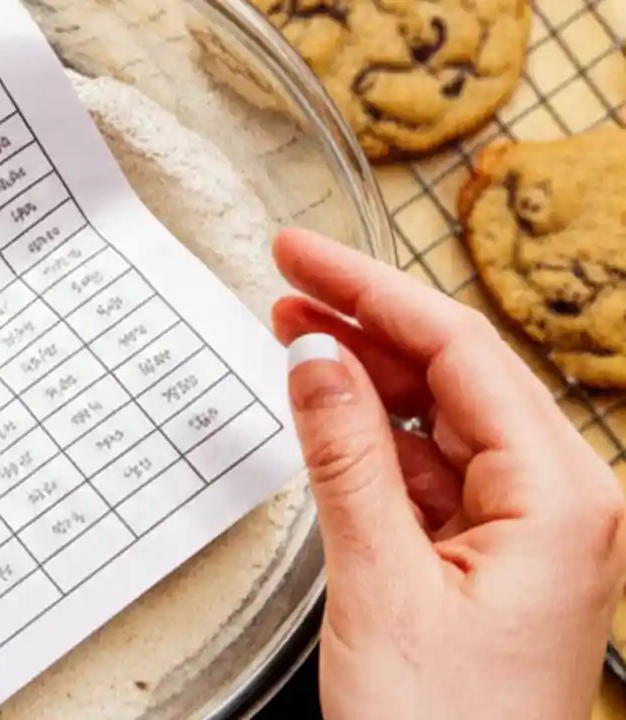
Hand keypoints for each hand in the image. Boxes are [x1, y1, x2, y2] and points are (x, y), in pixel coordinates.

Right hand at [273, 229, 625, 718]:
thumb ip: (345, 458)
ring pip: (437, 420)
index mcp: (560, 497)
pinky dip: (371, 439)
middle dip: (365, 324)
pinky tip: (327, 414)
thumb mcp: (380, 583)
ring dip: (365, 378)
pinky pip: (427, 472)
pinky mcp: (488, 557)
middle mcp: (556, 501)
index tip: (303, 253)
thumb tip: (315, 360)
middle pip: (453, 375)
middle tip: (285, 280)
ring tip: (293, 334)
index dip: (372, 289)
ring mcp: (523, 530)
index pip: (458, 352)